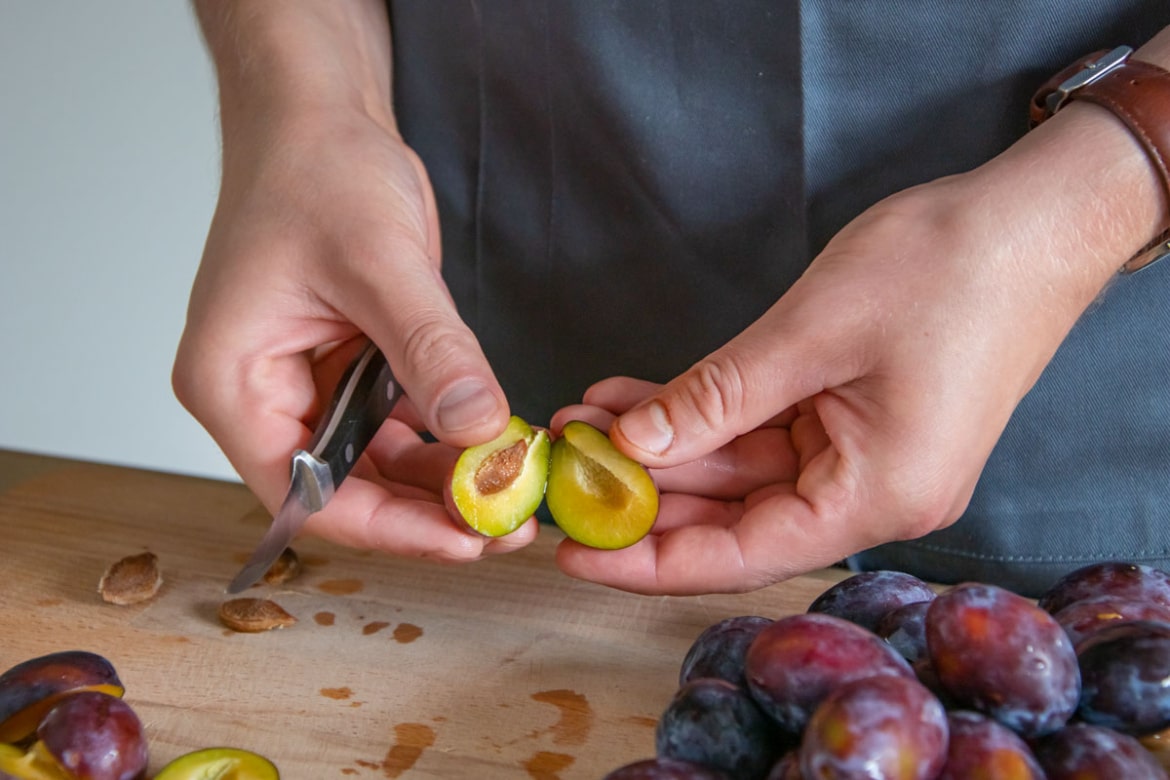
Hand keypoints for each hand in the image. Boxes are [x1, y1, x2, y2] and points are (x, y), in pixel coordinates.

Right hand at [174, 3, 524, 560]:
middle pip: (345, 489)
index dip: (388, 528)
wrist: (320, 116)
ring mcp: (306, 384)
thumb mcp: (376, 260)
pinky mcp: (348, 367)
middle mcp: (262, 395)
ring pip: (377, 464)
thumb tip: (479, 427)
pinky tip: (496, 444)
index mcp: (232, 382)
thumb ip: (429, 349)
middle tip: (508, 523)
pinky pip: (397, 426)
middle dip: (428, 511)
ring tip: (516, 487)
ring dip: (444, 480)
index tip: (466, 540)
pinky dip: (445, 438)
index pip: (306, 493)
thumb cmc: (314, 169)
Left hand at [555, 100, 1165, 593]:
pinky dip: (703, 413)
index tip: (574, 553)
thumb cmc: (946, 272)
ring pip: (739, 470)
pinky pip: (761, 431)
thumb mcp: (809, 337)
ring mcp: (864, 457)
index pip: (740, 555)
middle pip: (734, 516)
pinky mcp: (854, 420)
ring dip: (666, 444)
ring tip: (587, 419)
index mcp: (877, 498)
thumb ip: (715, 398)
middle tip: (563, 465)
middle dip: (645, 490)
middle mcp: (871, 494)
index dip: (649, 561)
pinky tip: (637, 397)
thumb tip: (633, 446)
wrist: (1035, 219)